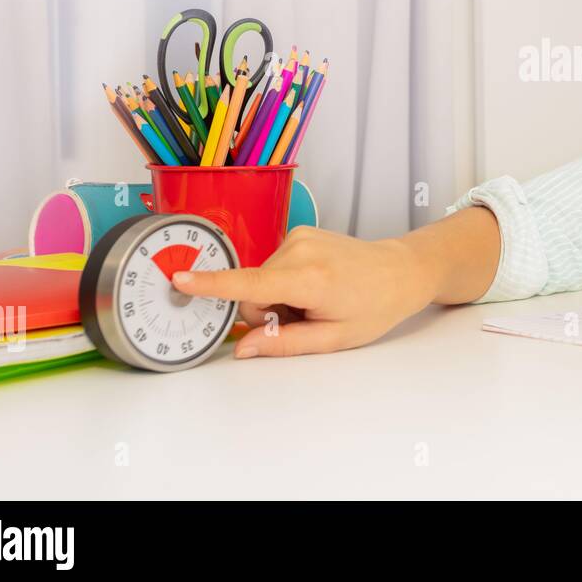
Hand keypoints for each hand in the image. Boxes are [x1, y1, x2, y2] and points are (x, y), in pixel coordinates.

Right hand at [171, 225, 436, 357]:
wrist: (402, 270)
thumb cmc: (375, 306)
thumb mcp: (334, 338)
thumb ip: (284, 344)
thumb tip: (243, 349)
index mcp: (310, 278)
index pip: (250, 284)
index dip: (212, 285)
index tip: (179, 278)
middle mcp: (300, 250)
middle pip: (251, 292)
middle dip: (268, 312)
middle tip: (306, 317)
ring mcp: (299, 236)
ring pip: (260, 280)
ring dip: (278, 297)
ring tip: (314, 300)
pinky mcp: (299, 232)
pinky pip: (272, 267)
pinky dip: (285, 282)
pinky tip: (313, 286)